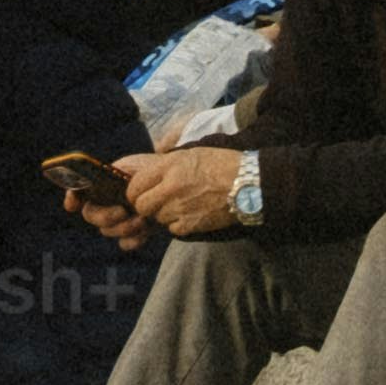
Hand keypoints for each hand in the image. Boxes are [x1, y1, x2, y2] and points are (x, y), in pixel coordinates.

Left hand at [105, 142, 251, 239]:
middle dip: (147, 206)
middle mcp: (171, 187)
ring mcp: (180, 208)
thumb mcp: (191, 154)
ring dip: (164, 215)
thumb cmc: (223, 164)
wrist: (250, 183)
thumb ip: (165, 166)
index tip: (142, 193)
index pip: (135, 185)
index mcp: (170, 167)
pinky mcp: (190, 225)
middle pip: (142, 206)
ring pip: (157, 218)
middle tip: (158, 202)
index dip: (135, 192)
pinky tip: (192, 214)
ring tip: (182, 206)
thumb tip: (145, 177)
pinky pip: (172, 229)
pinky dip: (179, 224)